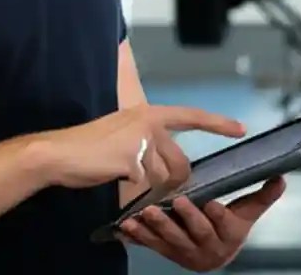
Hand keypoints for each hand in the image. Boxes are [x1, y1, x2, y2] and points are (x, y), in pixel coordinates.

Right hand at [36, 105, 244, 191]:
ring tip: (122, 171)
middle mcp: (150, 123)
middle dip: (170, 180)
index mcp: (149, 113)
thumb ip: (149, 144)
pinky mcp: (133, 159)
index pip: (191, 116)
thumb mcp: (125, 135)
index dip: (217, 123)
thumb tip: (170, 167)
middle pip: (180, 162)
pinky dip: (131, 188)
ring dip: (148, 185)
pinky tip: (114, 175)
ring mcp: (142, 140)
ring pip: (163, 177)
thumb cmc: (90, 148)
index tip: (240, 128)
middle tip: (144, 178)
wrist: (60, 152)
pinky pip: (144, 185)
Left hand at [118, 176, 286, 271]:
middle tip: (175, 202)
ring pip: (170, 241)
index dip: (217, 215)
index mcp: (230, 236)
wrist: (216, 256)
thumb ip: (262, 196)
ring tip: (145, 213)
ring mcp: (185, 253)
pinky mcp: (167, 253)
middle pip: (196, 233)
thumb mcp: (248, 212)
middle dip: (185, 218)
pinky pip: (151, 246)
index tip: (210, 202)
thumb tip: (282, 178)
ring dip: (156, 227)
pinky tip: (126, 226)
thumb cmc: (233, 227)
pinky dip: (138, 236)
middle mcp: (208, 249)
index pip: (224, 224)